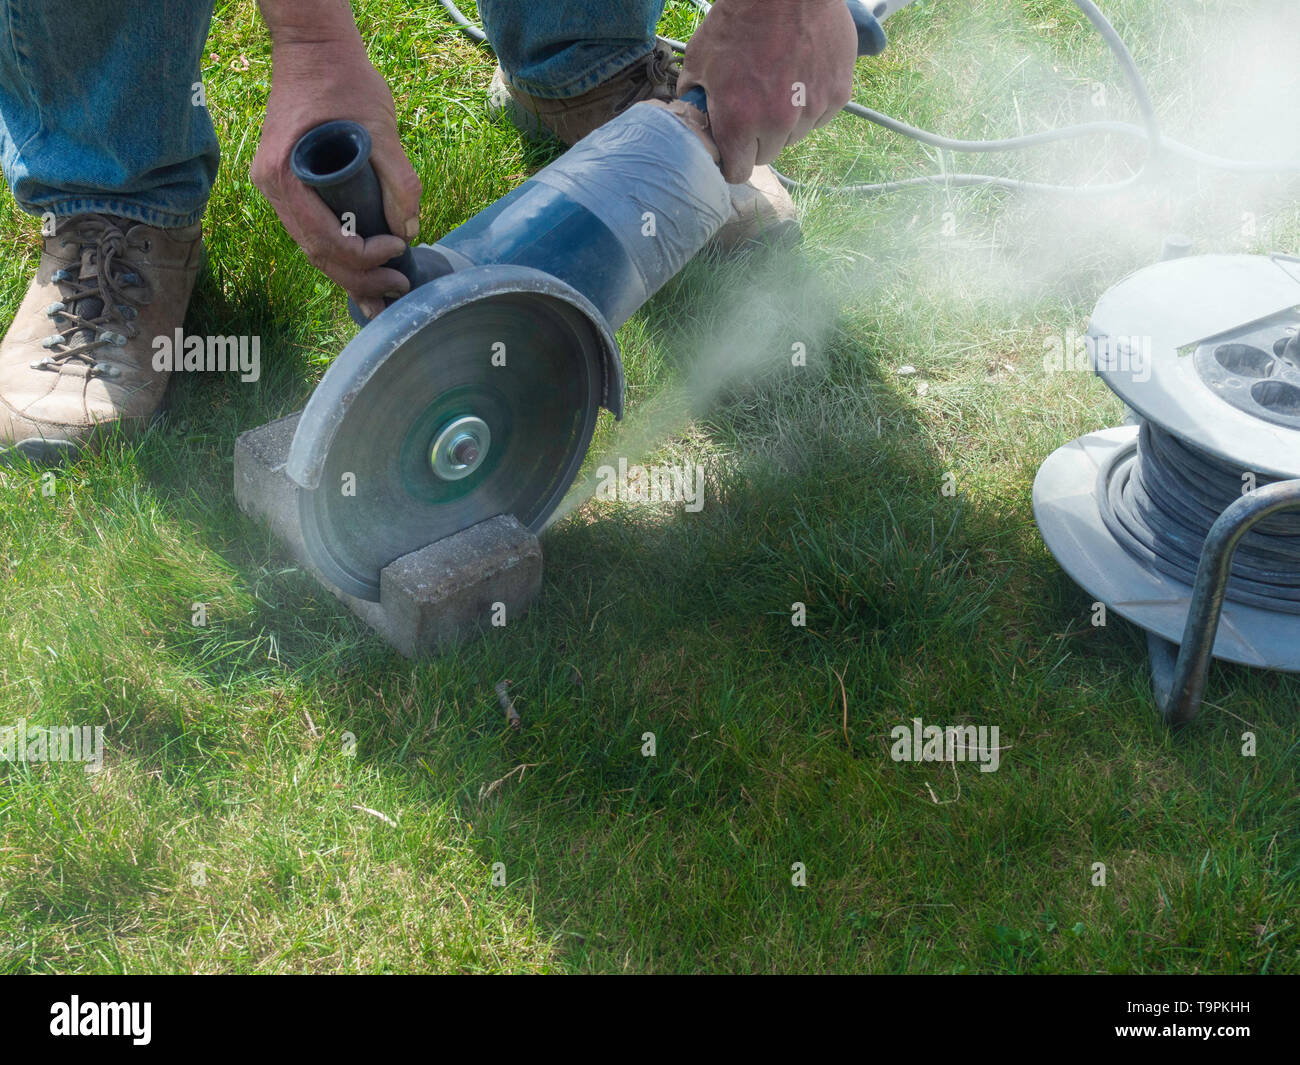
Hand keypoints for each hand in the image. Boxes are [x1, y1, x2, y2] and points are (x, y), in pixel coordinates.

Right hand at [251, 39, 421, 317]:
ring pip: (312, 248)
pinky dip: (337, 255)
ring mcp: (276, 187)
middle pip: (316, 253)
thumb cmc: (342, 79)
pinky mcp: (288, 184)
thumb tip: (410, 231)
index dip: (363, 258)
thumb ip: (399, 180)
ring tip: (383, 297)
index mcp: (283, 175)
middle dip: (358, 278)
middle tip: (397, 290)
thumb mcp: (380, 127)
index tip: (397, 251)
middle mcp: (271, 187)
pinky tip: (361, 273)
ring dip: (349, 274)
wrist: (313, 46)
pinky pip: (312, 230)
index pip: (323, 239)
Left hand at [677, 0, 856, 183]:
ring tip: (778, 85)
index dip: (732, 162)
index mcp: (740, 121)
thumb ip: (694, 95)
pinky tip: (800, 76)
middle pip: (767, 154)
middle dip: (757, 138)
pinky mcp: (838, 94)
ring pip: (795, 137)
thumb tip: (695, 115)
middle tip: (754, 106)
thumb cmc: (739, 18)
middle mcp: (778, 124)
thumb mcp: (699, 57)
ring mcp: (812, 110)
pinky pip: (820, 116)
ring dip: (786, 122)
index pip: (737, 172)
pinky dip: (810, 104)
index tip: (732, 151)